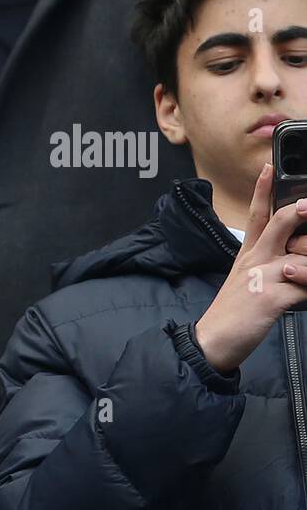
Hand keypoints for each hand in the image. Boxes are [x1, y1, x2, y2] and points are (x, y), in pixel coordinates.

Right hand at [195, 164, 306, 372]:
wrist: (212, 342)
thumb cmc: (233, 316)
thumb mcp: (248, 286)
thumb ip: (272, 270)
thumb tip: (296, 265)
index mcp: (247, 256)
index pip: (255, 216)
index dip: (262, 191)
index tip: (269, 167)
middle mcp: (254, 261)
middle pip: (280, 223)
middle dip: (300, 211)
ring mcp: (262, 277)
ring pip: (303, 256)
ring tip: (301, 279)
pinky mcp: (271, 296)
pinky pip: (305, 286)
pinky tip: (304, 297)